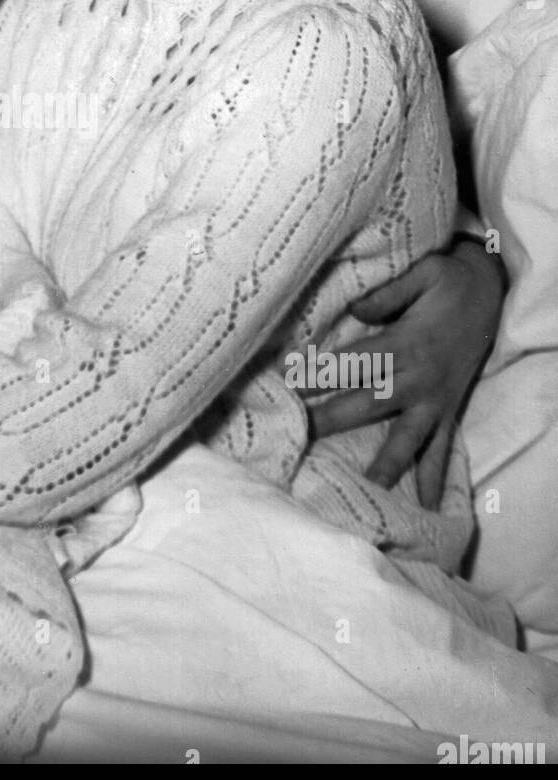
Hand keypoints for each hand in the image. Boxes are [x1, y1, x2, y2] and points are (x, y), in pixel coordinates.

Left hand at [309, 240, 504, 506]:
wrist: (491, 296)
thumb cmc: (450, 282)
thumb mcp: (425, 272)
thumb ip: (388, 293)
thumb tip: (354, 309)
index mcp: (405, 343)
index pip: (353, 363)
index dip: (320, 375)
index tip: (288, 388)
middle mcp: (417, 378)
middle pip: (367, 404)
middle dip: (330, 421)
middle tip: (298, 437)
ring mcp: (433, 400)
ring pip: (405, 438)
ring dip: (385, 464)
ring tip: (365, 489)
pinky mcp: (446, 410)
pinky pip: (440, 449)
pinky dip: (434, 478)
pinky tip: (426, 506)